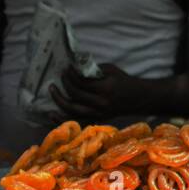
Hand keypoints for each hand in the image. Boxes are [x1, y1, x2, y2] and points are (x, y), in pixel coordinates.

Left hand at [48, 62, 162, 119]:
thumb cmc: (122, 80)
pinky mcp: (95, 119)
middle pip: (75, 95)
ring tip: (52, 89)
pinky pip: (75, 121)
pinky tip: (51, 114)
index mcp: (105, 89)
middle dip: (65, 84)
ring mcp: (98, 113)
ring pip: (72, 109)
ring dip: (59, 100)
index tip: (67, 68)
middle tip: (60, 76)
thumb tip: (74, 68)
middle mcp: (101, 103)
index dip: (71, 74)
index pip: (81, 82)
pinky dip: (62, 119)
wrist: (136, 98)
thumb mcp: (110, 69)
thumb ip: (92, 70)